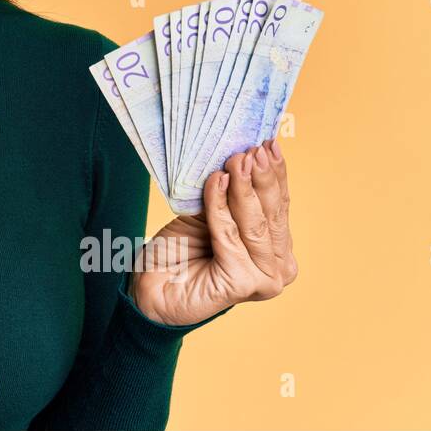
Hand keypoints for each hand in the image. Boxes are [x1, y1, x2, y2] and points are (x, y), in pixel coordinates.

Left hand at [130, 137, 295, 326]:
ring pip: (255, 224)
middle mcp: (278, 266)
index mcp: (276, 247)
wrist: (150, 288)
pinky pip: (230, 236)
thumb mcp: (206, 213)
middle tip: (252, 149)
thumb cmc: (179, 252)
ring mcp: (265, 278)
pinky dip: (220, 208)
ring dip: (243, 189)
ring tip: (235, 161)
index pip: (280, 205)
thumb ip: (227, 195)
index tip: (268, 143)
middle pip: (273, 213)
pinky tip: (215, 183)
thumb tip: (240, 156)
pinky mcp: (243, 284)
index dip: (275, 174)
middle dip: (262, 178)